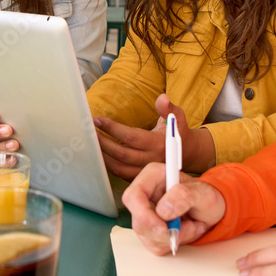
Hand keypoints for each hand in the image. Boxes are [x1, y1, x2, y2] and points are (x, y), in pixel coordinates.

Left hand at [94, 94, 213, 179]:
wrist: (187, 154)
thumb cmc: (179, 132)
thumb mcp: (178, 117)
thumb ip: (169, 107)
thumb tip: (162, 98)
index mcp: (159, 144)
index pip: (131, 137)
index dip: (112, 128)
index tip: (98, 119)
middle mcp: (151, 160)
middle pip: (121, 154)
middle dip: (102, 142)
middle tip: (88, 130)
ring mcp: (145, 171)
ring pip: (117, 167)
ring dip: (101, 155)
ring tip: (89, 142)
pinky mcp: (139, 177)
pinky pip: (119, 174)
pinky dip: (105, 165)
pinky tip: (97, 154)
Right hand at [121, 161, 225, 254]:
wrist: (211, 211)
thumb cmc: (206, 197)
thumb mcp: (202, 193)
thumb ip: (184, 196)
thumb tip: (163, 209)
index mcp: (154, 176)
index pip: (134, 195)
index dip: (143, 214)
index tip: (163, 227)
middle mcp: (146, 194)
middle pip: (138, 219)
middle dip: (162, 231)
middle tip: (185, 228)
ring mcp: (146, 213)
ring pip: (146, 235)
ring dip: (172, 237)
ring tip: (192, 226)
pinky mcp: (150, 229)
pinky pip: (154, 244)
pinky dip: (172, 243)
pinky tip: (185, 231)